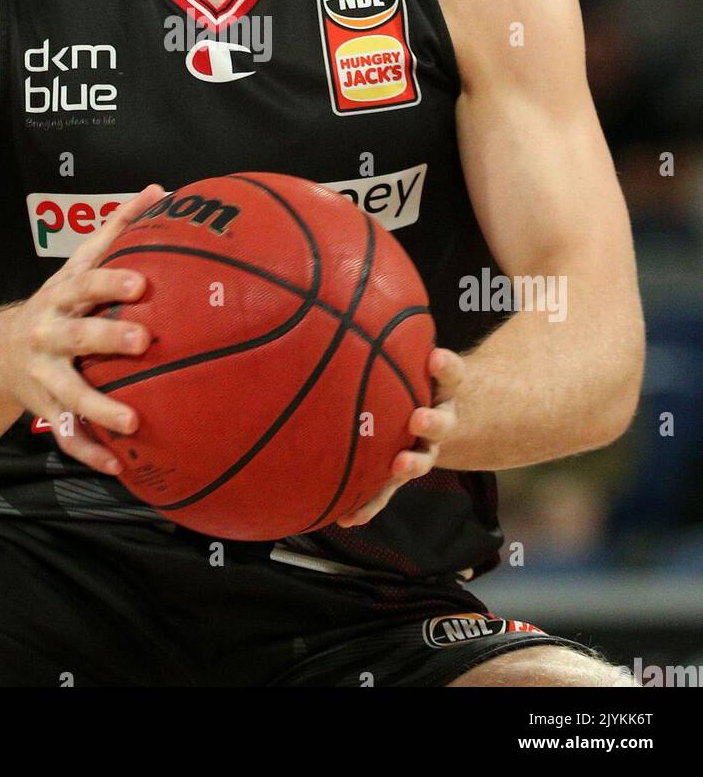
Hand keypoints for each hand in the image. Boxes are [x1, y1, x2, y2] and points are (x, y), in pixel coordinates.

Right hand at [0, 182, 166, 474]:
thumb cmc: (59, 302)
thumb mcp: (78, 265)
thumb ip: (118, 229)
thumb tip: (160, 190)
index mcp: (61, 297)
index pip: (86, 283)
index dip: (110, 280)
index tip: (141, 282)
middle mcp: (48, 334)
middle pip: (77, 335)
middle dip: (108, 338)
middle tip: (145, 341)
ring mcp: (44, 375)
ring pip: (71, 393)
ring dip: (101, 408)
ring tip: (133, 422)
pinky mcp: (45, 408)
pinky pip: (67, 434)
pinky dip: (90, 452)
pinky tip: (119, 466)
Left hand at [334, 345, 463, 527]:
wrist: (431, 411)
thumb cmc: (412, 372)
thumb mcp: (409, 349)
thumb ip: (389, 327)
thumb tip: (348, 280)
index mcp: (444, 387)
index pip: (452, 374)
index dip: (446, 367)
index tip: (436, 357)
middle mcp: (440, 417)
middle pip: (443, 420)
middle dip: (434, 421)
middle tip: (420, 418)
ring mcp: (425, 447)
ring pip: (423, 458)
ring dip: (411, 464)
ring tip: (398, 465)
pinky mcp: (403, 470)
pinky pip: (388, 489)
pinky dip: (370, 503)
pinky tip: (346, 518)